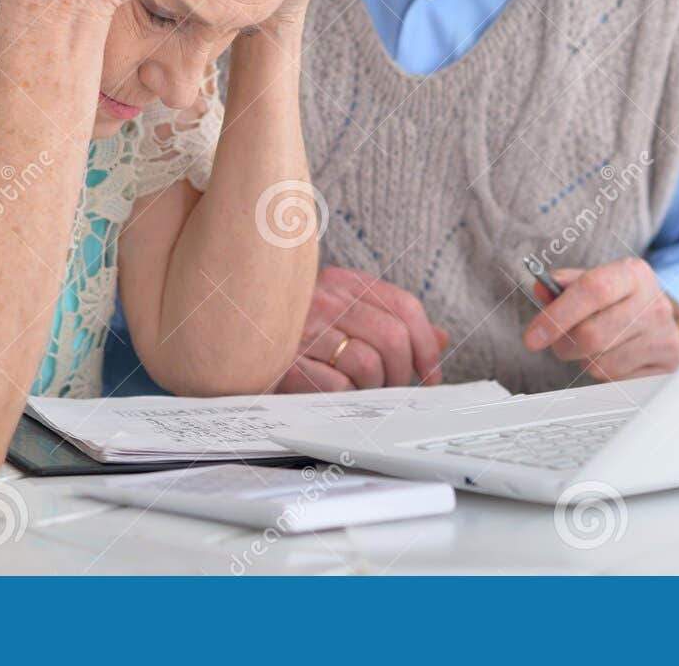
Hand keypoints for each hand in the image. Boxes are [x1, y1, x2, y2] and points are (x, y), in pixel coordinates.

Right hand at [275, 267, 449, 391]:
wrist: (237, 338)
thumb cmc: (300, 332)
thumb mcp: (346, 314)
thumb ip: (392, 321)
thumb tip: (442, 339)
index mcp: (343, 281)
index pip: (405, 306)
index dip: (427, 345)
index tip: (431, 374)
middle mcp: (324, 299)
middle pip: (394, 337)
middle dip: (403, 372)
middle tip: (395, 387)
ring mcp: (303, 330)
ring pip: (369, 365)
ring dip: (374, 388)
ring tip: (362, 390)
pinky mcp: (286, 363)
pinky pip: (338, 387)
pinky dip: (347, 397)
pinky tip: (337, 394)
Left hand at [523, 257, 678, 381]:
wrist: (661, 317)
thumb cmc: (621, 299)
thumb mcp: (597, 281)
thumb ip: (565, 284)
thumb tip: (540, 288)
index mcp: (634, 274)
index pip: (592, 290)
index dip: (557, 315)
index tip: (532, 337)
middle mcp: (654, 304)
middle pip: (592, 335)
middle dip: (564, 345)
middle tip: (560, 343)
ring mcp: (663, 337)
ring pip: (602, 365)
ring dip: (585, 361)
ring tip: (594, 347)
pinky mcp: (667, 366)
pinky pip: (618, 382)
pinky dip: (605, 374)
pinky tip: (613, 357)